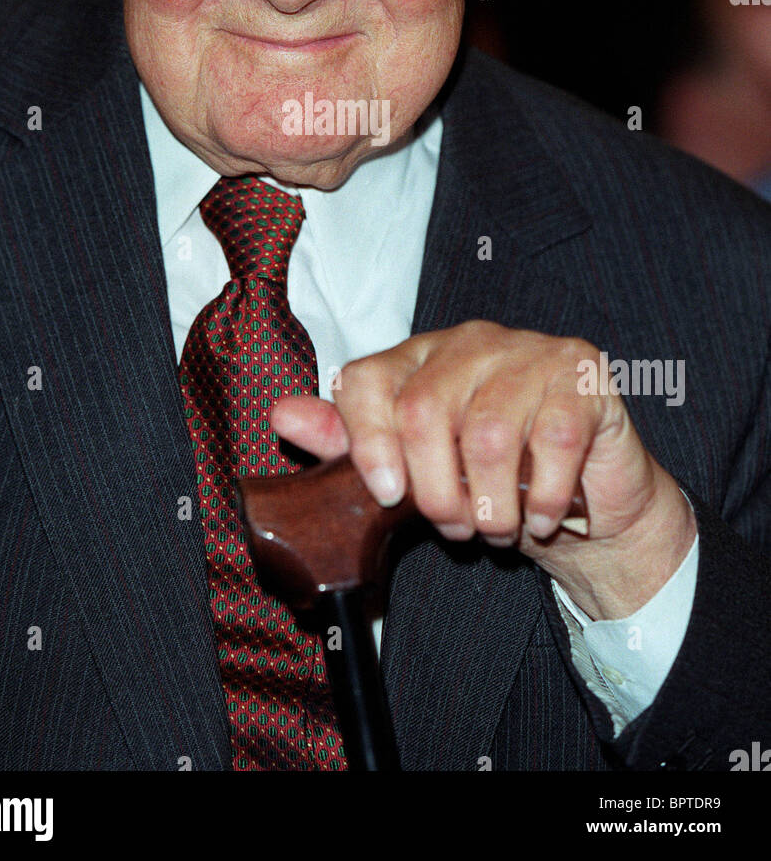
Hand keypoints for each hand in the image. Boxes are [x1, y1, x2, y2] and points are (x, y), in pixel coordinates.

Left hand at [271, 320, 696, 619]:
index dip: (367, 442)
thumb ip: (352, 442)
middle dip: (435, 491)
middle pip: (423, 410)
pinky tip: (543, 517)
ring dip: (490, 505)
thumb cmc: (494, 481)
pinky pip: (554, 441)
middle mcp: (471, 342)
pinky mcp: (582, 374)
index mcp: (420, 356)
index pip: (367, 379)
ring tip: (498, 528)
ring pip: (488, 434)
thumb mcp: (415, 470)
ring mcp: (530, 351)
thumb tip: (282, 414)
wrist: (588, 499)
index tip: (388, 496)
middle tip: (455, 528)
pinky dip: (544, 499)